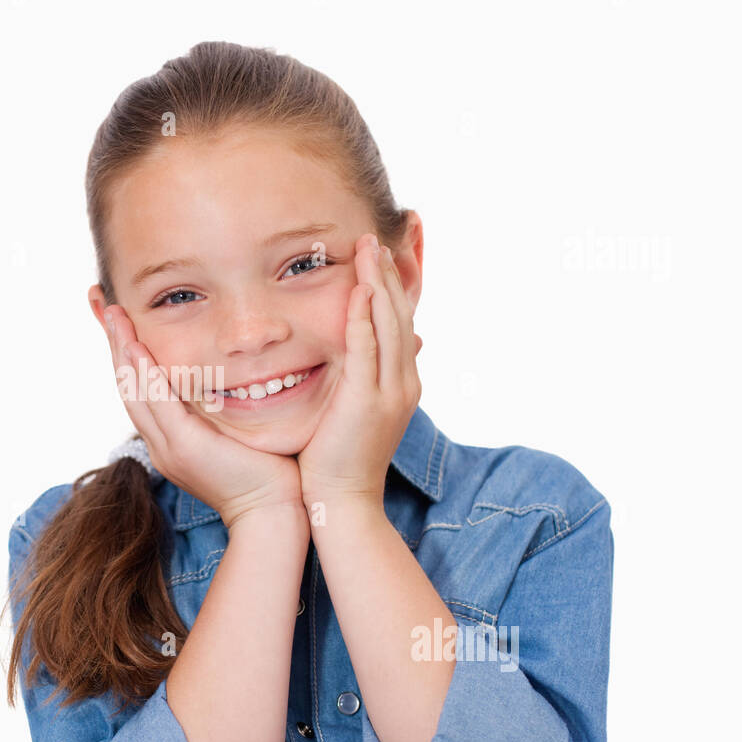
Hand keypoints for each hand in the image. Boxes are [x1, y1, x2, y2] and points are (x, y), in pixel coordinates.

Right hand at [102, 304, 304, 529]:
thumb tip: (234, 376)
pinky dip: (144, 373)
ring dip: (122, 349)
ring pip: (134, 390)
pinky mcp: (184, 446)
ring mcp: (168, 446)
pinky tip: (135, 346)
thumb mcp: (239, 432)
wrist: (273, 513)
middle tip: (100, 302)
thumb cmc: (268, 474)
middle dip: (112, 342)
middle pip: (127, 384)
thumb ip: (227, 406)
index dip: (126, 351)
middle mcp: (161, 443)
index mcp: (171, 440)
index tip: (118, 316)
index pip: (140, 388)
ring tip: (113, 314)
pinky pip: (157, 403)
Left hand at [297, 233, 422, 508]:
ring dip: (379, 283)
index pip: (398, 324)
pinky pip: (367, 349)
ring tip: (369, 248)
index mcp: (400, 384)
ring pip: (388, 325)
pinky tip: (358, 290)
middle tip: (375, 238)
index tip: (380, 257)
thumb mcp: (355, 414)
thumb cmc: (338, 461)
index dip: (391, 289)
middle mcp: (403, 382)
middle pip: (399, 315)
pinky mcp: (367, 401)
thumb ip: (358, 382)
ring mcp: (390, 391)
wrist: (345, 503)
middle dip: (389, 275)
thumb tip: (354, 360)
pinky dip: (364, 317)